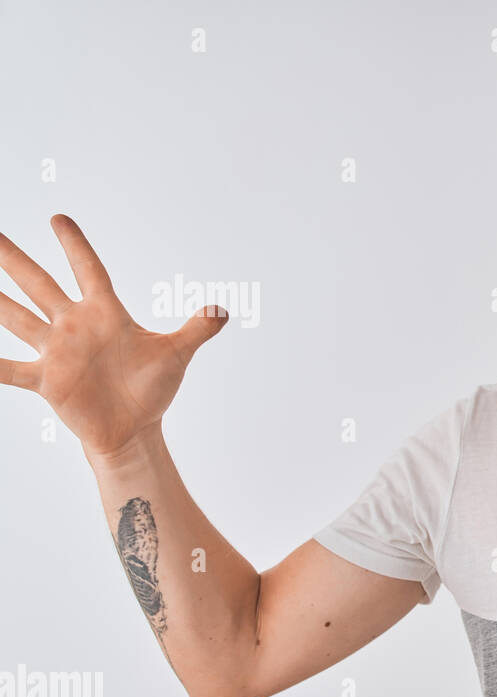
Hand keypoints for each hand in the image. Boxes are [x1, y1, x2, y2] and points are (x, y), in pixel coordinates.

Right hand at [0, 215, 226, 460]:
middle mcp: (74, 326)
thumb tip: (224, 310)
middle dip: (14, 259)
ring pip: (16, 318)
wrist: (133, 429)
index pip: (89, 271)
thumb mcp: (176, 355)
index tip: (58, 218)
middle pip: (39, 285)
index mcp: (106, 314)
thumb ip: (197, 330)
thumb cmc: (153, 389)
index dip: (75, 246)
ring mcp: (56, 352)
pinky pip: (9, 369)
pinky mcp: (46, 380)